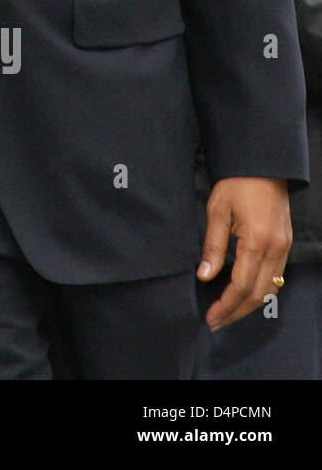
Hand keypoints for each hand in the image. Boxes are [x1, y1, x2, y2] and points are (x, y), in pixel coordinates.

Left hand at [198, 176, 291, 328]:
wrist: (263, 166)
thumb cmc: (236, 184)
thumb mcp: (216, 211)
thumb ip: (212, 246)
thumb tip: (204, 275)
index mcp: (257, 242)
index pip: (241, 285)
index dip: (226, 304)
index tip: (210, 316)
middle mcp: (275, 249)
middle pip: (258, 293)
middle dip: (237, 311)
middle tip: (216, 321)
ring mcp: (284, 248)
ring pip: (270, 289)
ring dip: (249, 305)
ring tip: (228, 313)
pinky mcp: (285, 244)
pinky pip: (276, 276)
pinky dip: (261, 291)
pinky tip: (246, 295)